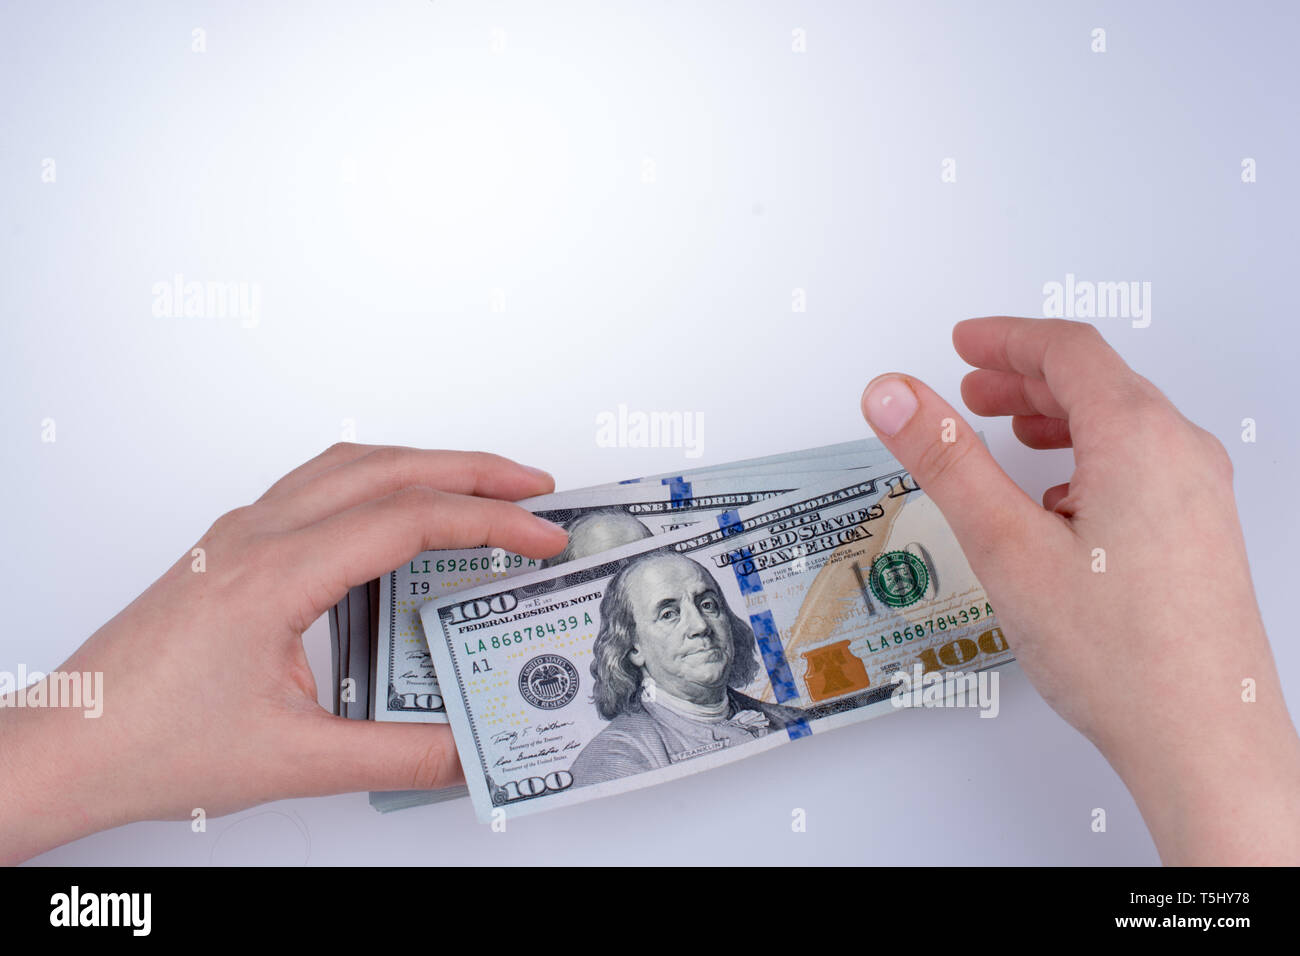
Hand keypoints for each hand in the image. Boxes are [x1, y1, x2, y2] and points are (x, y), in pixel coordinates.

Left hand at [0, 445, 566, 863]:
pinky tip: (397, 510)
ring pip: (350, 465)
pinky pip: (317, 483)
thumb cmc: (149, 743)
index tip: (542, 537)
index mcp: (275, 575)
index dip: (490, 523)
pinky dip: (379, 480)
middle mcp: (257, 536)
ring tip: (484, 486)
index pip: (408, 520)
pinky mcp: (232, 547)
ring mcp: (241, 533)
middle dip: (474, 469)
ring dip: (425, 464)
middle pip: (387, 468)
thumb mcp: (294, 760)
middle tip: (537, 488)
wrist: (66, 745)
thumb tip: (469, 749)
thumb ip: (398, 754)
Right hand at [860, 317, 1299, 864]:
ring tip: (1007, 438)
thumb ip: (948, 459)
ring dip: (1056, 419)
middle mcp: (1181, 454)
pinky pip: (1142, 467)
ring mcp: (1200, 496)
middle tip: (969, 390)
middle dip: (1025, 380)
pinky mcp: (1201, 535)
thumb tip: (895, 394)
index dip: (1006, 339)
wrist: (1205, 741)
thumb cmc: (1120, 654)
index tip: (962, 343)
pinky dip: (1088, 460)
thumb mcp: (1007, 545)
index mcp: (1138, 437)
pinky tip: (1055, 505)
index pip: (1068, 351)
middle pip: (1098, 383)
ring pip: (1121, 426)